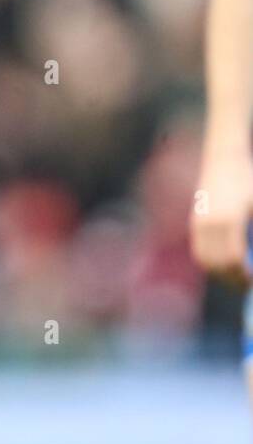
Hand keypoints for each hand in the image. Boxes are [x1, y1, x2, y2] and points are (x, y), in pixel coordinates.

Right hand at [190, 151, 252, 289]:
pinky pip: (199, 249)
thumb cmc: (248, 181)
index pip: (233, 258)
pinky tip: (225, 262)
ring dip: (219, 272)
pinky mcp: (195, 221)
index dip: (244, 275)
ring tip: (236, 276)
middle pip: (216, 263)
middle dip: (232, 279)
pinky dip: (210, 261)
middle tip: (247, 284)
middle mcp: (210, 223)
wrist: (224, 159)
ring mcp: (199, 222)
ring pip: (204, 259)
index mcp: (229, 220)